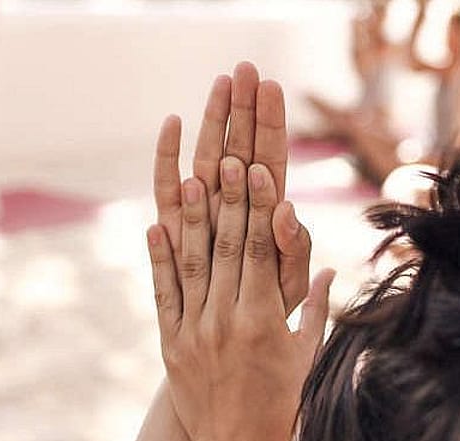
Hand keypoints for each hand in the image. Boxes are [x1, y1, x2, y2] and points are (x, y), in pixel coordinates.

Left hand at [147, 160, 332, 440]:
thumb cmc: (280, 402)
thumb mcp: (305, 356)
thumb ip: (313, 309)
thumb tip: (328, 267)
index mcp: (264, 322)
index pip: (261, 252)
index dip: (259, 208)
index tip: (259, 168)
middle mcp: (226, 321)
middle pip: (228, 247)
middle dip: (229, 198)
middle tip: (228, 154)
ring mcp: (194, 331)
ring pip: (193, 264)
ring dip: (193, 218)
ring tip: (193, 176)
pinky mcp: (170, 345)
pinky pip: (164, 294)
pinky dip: (159, 259)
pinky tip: (155, 226)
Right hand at [153, 63, 308, 313]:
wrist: (232, 354)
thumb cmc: (269, 320)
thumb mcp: (288, 287)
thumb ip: (292, 250)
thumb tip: (289, 211)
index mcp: (266, 218)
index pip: (270, 159)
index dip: (270, 123)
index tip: (271, 86)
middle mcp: (235, 209)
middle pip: (240, 150)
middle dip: (242, 110)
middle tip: (243, 68)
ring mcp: (204, 216)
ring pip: (206, 160)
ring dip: (210, 122)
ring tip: (217, 83)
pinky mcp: (175, 232)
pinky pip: (167, 191)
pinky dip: (168, 159)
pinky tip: (171, 124)